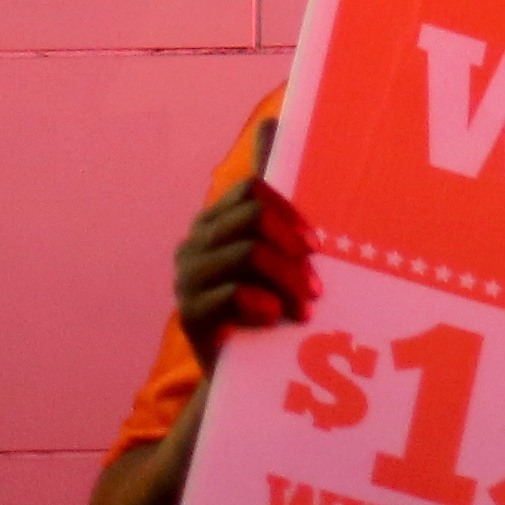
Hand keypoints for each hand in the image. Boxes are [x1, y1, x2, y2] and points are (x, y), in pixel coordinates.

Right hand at [170, 119, 312, 362]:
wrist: (241, 383)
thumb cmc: (264, 311)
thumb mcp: (274, 255)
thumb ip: (272, 199)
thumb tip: (274, 121)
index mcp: (214, 224)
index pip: (252, 192)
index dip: (289, 214)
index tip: (316, 247)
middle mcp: (194, 245)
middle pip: (253, 219)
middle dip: (293, 252)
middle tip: (316, 288)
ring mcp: (187, 280)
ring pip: (249, 254)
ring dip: (288, 282)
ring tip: (305, 310)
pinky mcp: (189, 316)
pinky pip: (232, 294)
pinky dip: (263, 305)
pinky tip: (276, 320)